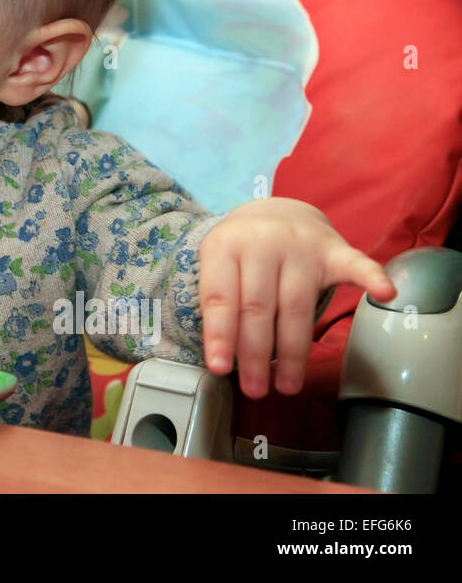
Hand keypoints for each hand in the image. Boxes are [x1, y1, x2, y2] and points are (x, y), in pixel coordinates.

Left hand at [197, 197, 396, 398]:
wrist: (277, 212)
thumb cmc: (243, 253)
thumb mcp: (217, 266)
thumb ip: (219, 304)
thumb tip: (222, 360)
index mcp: (225, 246)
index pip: (220, 296)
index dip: (220, 335)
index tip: (220, 369)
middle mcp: (262, 242)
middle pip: (259, 307)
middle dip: (256, 354)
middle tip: (255, 390)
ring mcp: (300, 246)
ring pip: (297, 306)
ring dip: (293, 351)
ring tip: (287, 386)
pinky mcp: (334, 250)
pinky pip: (355, 265)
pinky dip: (372, 277)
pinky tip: (386, 294)